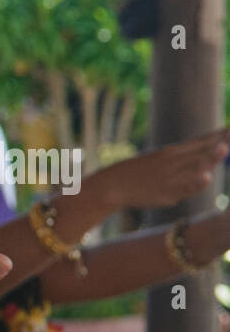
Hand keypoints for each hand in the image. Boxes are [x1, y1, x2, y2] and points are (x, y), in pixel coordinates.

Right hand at [96, 127, 229, 209]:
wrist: (113, 187)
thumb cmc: (135, 172)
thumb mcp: (156, 159)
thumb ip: (179, 161)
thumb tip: (206, 165)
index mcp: (169, 152)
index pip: (199, 142)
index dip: (218, 136)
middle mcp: (172, 165)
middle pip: (202, 154)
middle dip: (219, 146)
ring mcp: (170, 180)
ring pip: (197, 171)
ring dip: (210, 161)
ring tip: (223, 149)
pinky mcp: (167, 196)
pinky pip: (186, 191)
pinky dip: (196, 185)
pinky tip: (205, 178)